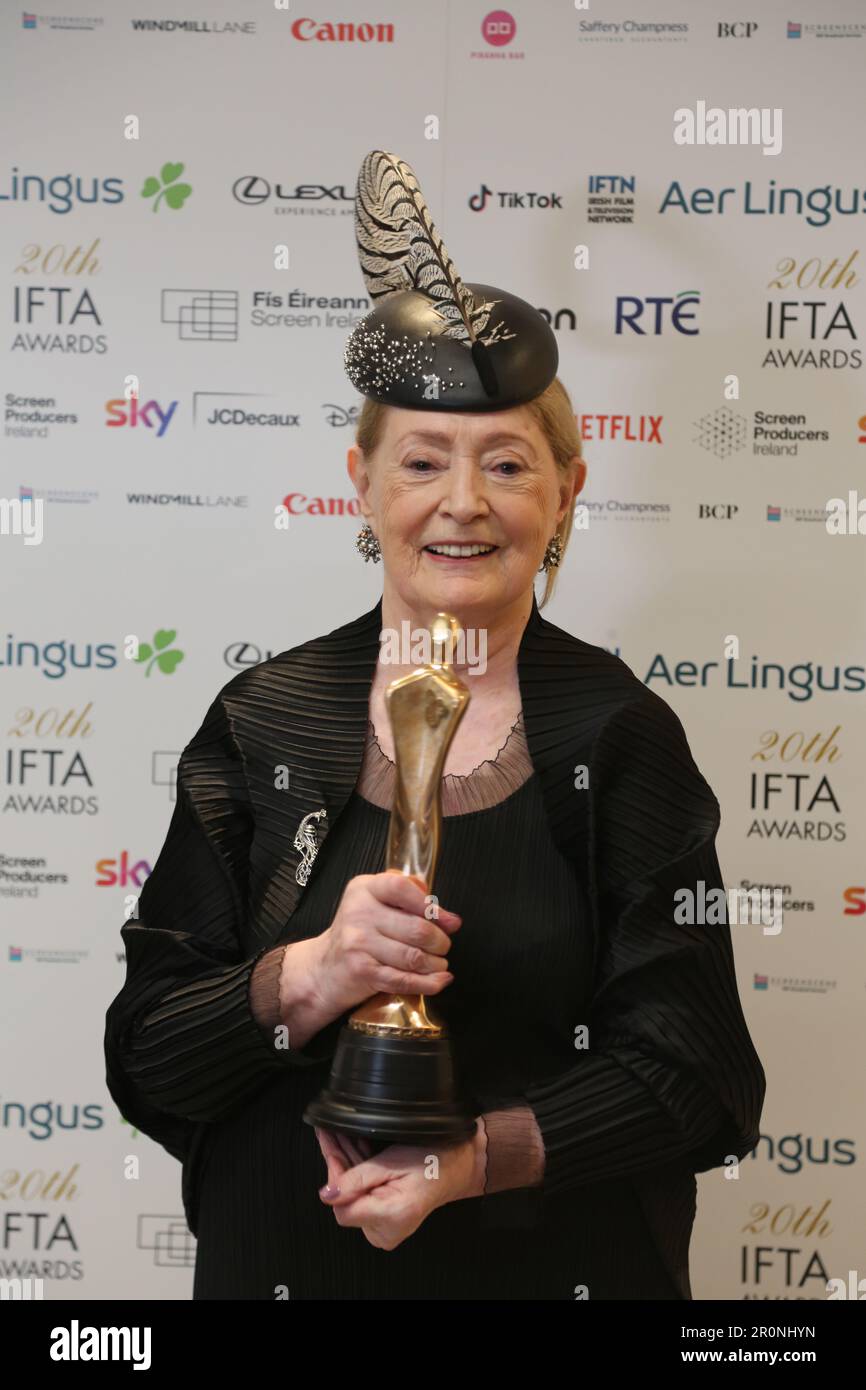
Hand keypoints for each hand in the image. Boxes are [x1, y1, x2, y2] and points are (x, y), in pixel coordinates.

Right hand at [303, 871, 462, 1020]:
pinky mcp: (362, 971)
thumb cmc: (358, 933)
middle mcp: (358, 913)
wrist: (324, 968)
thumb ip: (407, 895)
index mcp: (363, 889)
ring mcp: (358, 943)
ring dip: (436, 964)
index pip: (401, 888)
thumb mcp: (374, 901)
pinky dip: (429, 983)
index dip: (430, 906)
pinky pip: (404, 980)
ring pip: (414, 957)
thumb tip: (447, 916)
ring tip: (439, 963)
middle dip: (440, 941)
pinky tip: (440, 980)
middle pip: (417, 928)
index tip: (448, 920)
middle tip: (443, 946)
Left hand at [313, 1123, 485, 1250]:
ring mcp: (386, 1229)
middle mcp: (388, 1231)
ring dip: (346, 1164)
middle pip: (347, 1201)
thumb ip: (357, 1179)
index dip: (335, 1180)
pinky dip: (357, 1174)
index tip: (331, 1150)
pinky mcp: (384, 1221)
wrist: (457, 1166)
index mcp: (391, 1217)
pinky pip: (363, 1196)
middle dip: (339, 1165)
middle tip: (329, 1133)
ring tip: (335, 1135)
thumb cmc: (433, 1160)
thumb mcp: (392, 1161)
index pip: (343, 1209)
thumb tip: (328, 1194)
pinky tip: (347, 1149)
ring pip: (353, 1196)